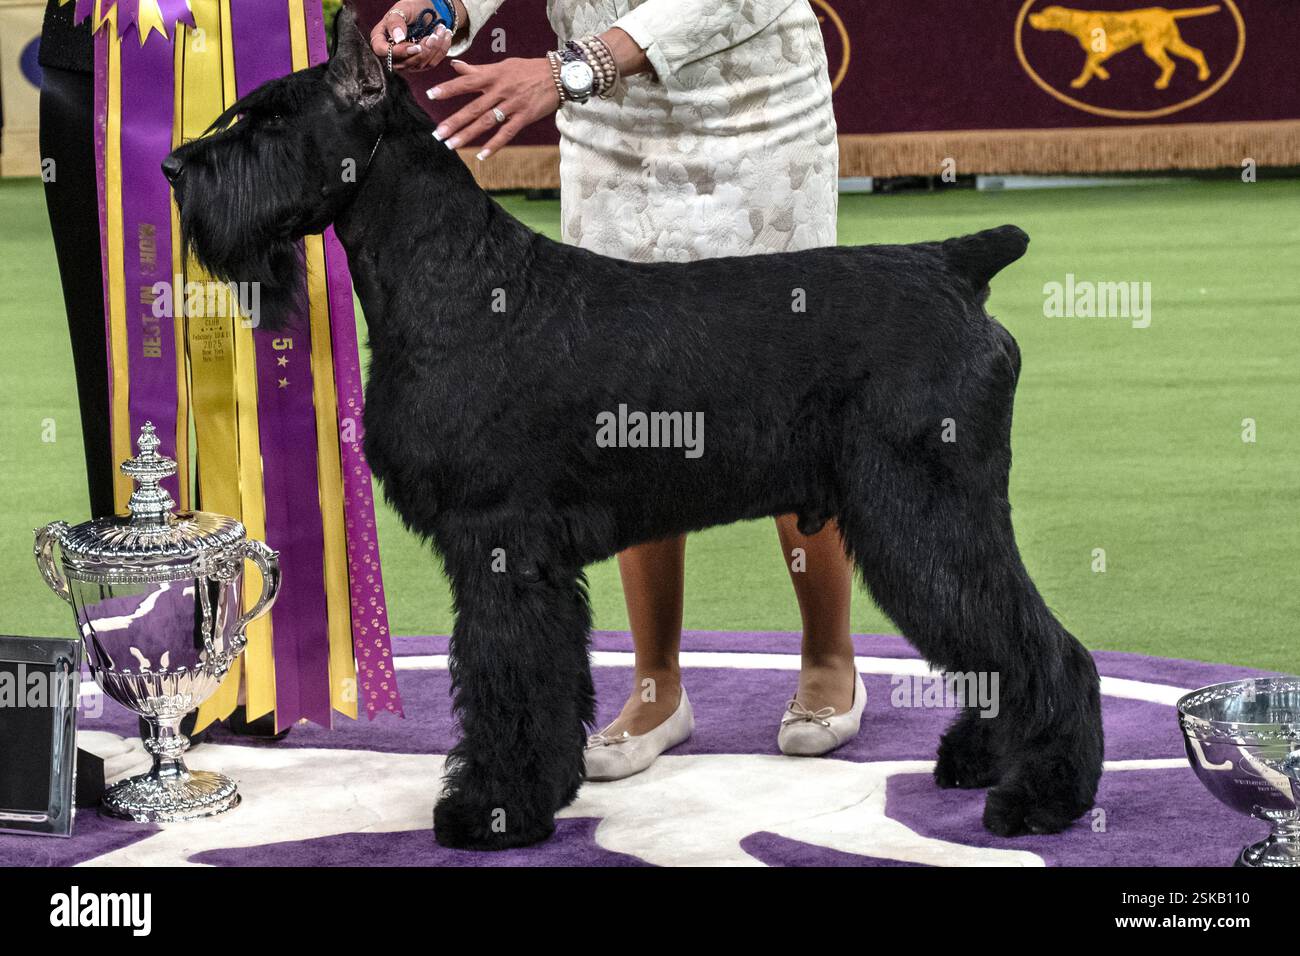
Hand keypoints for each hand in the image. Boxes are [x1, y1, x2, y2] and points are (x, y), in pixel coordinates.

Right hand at [369, 1, 453, 72]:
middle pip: (404, 62)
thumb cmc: (411, 8)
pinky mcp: (421, 64)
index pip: (381, 51)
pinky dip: (441, 49)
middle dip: (422, 50)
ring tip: (441, 30)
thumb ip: (395, 22)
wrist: (428, 10)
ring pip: (420, 63)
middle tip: (433, 35)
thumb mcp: (402, 9)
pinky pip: (432, 62)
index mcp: (381, 38)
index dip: (398, 52)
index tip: (415, 46)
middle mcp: (392, 53)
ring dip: (434, 48)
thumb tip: (397, 38)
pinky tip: (445, 35)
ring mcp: (407, 61)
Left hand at [427, 57, 560, 159]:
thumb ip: (478, 70)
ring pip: (486, 122)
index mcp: (493, 76)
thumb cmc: (527, 70)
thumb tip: (455, 66)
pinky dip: (494, 145)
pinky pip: (506, 133)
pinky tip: (481, 155)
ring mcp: (512, 105)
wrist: (558, 75)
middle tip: (437, 134)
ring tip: (452, 146)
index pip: (467, 82)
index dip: (449, 88)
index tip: (431, 95)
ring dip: (468, 135)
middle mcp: (500, 91)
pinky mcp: (524, 117)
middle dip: (454, 122)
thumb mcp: (502, 66)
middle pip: (473, 108)